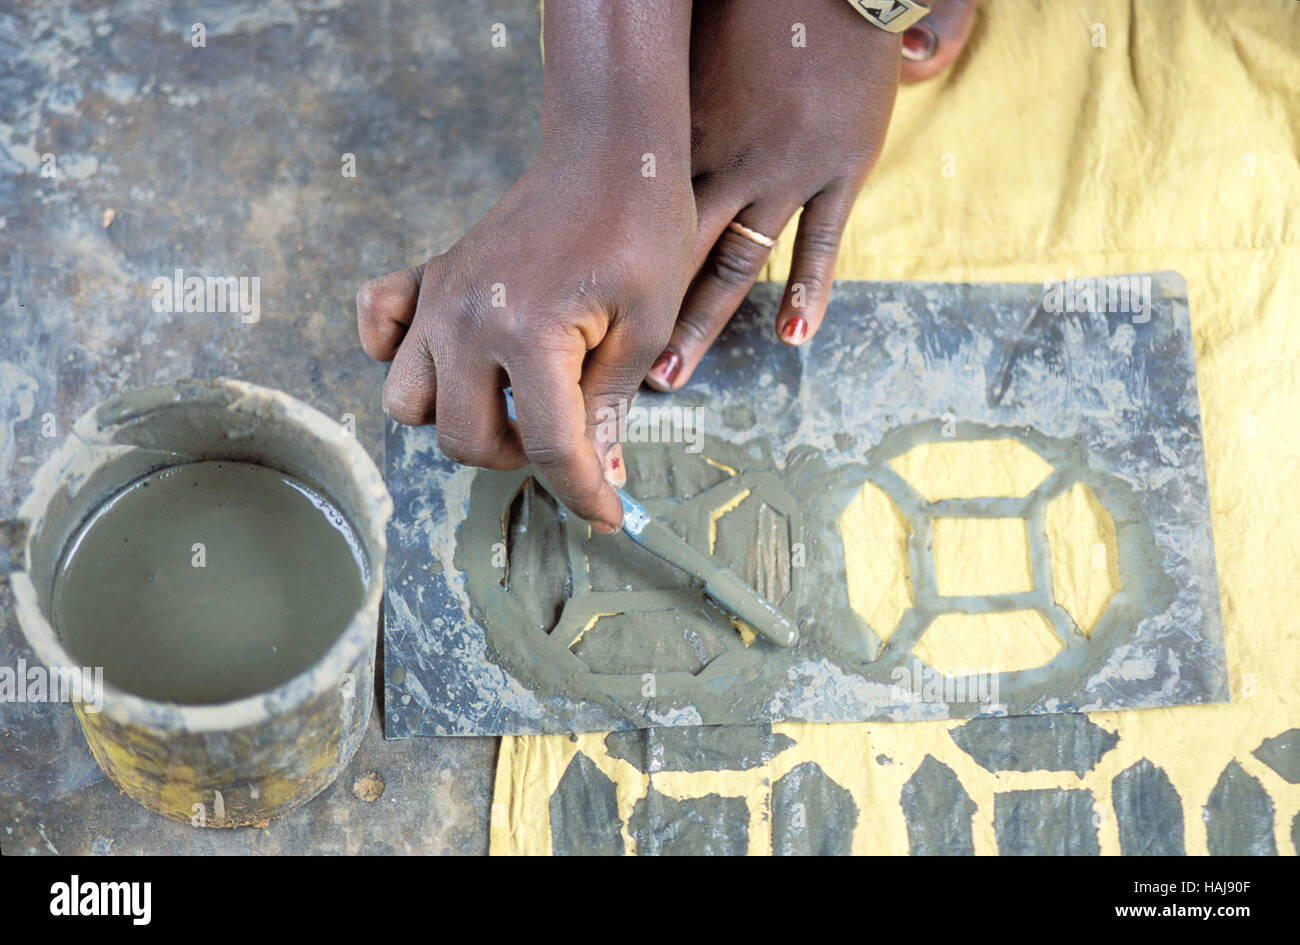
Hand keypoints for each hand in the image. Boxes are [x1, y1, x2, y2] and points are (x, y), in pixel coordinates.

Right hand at [357, 1, 694, 531]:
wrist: (609, 148)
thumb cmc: (639, 228)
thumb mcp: (643, 326)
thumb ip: (608, 406)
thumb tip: (598, 478)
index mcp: (527, 336)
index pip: (549, 447)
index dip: (582, 492)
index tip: (608, 515)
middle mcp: (465, 322)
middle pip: (463, 439)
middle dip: (518, 457)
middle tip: (567, 435)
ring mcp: (439, 297)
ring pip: (408, 401)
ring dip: (458, 418)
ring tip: (511, 401)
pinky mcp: (432, 275)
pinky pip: (378, 324)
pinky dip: (397, 352)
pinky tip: (446, 357)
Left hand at [647, 0, 900, 389]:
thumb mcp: (695, 42)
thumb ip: (667, 95)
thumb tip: (627, 134)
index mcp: (685, 132)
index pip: (642, 221)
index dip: (613, 276)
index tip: (584, 320)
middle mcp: (727, 161)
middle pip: (675, 257)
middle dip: (648, 321)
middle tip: (619, 375)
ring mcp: (787, 169)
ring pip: (738, 262)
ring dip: (702, 323)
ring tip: (672, 375)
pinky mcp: (843, 164)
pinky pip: (822, 241)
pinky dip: (809, 292)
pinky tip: (794, 339)